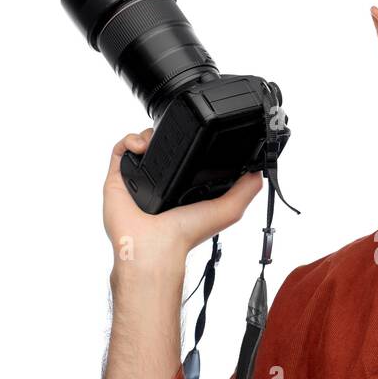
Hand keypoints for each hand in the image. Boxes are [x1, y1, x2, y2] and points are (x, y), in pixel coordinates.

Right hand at [102, 127, 262, 267]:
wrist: (154, 245)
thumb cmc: (186, 233)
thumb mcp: (228, 210)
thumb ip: (245, 190)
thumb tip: (259, 172)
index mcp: (183, 187)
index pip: (186, 156)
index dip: (192, 143)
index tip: (198, 135)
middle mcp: (160, 182)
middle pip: (162, 145)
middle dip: (167, 135)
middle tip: (175, 138)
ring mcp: (138, 179)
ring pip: (141, 143)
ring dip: (150, 134)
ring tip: (155, 142)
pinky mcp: (118, 177)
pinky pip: (120, 149)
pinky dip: (130, 140)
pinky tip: (142, 147)